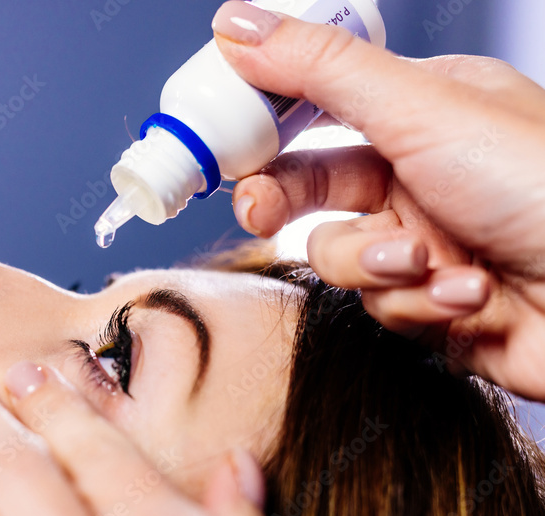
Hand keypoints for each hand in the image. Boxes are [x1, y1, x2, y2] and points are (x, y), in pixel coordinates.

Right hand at [213, 0, 544, 400]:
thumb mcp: (421, 111)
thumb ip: (320, 72)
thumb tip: (237, 25)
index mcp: (425, 112)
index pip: (318, 110)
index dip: (266, 128)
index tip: (224, 141)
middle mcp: (422, 176)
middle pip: (311, 189)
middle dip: (285, 204)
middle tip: (259, 213)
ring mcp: (429, 243)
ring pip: (340, 258)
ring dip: (381, 265)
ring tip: (433, 263)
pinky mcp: (435, 306)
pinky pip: (382, 307)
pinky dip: (420, 305)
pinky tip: (471, 297)